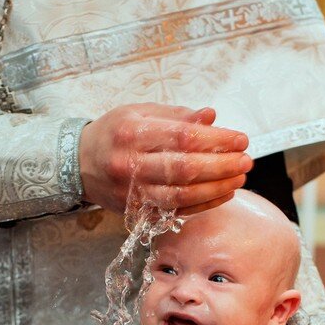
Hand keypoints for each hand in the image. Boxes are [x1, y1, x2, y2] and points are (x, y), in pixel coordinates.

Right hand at [79, 103, 252, 214]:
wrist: (78, 164)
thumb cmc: (114, 133)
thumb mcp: (139, 113)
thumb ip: (177, 116)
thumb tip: (212, 117)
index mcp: (131, 133)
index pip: (182, 137)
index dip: (216, 140)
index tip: (240, 139)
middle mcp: (130, 164)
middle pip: (183, 169)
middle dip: (221, 165)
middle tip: (246, 161)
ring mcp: (132, 192)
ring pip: (181, 194)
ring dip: (216, 188)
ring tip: (240, 178)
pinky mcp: (136, 211)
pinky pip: (175, 211)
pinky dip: (203, 204)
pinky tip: (224, 193)